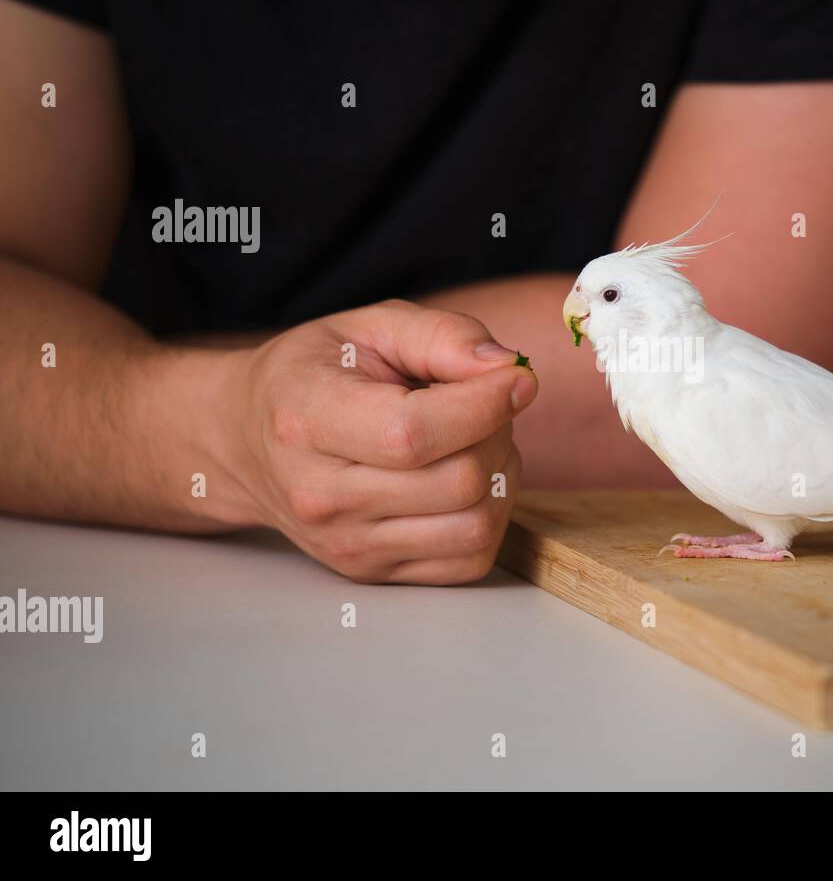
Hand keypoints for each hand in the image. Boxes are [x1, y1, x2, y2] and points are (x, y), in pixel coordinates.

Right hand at [211, 299, 536, 583]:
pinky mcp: (373, 573)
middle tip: (485, 403)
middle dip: (496, 433)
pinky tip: (466, 480)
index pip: (415, 433)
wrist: (247, 440)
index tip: (517, 379)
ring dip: (499, 478)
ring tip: (475, 441)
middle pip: (458, 480)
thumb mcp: (369, 327)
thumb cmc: (316, 375)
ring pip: (475, 525)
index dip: (485, 405)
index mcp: (306, 421)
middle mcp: (321, 497)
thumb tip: (507, 368)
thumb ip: (442, 335)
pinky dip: (488, 516)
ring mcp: (347, 545)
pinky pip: (470, 559)